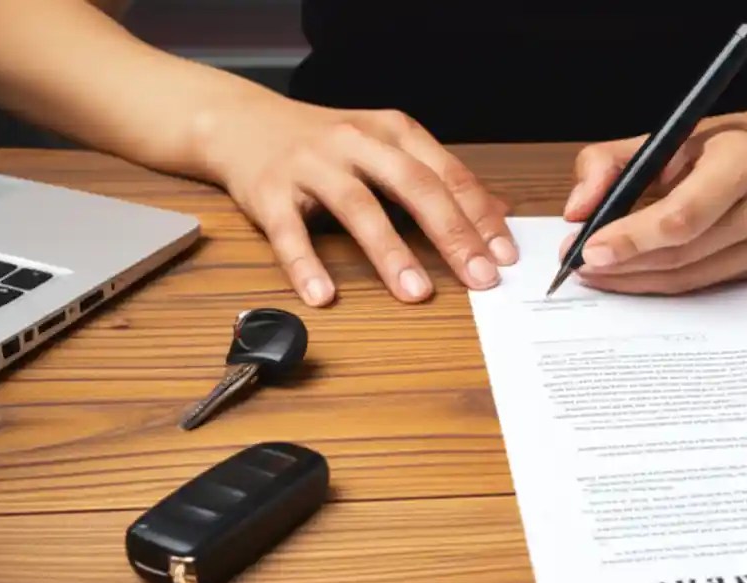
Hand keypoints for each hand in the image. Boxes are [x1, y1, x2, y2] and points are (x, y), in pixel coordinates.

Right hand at [200, 96, 516, 305]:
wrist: (242, 122)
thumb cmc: (325, 143)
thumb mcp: (386, 147)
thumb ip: (438, 178)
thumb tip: (497, 212)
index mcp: (393, 131)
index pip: (447, 174)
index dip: (480, 215)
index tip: (505, 255)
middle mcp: (355, 142)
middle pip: (413, 186)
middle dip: (452, 234)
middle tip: (479, 277)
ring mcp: (311, 165)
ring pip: (358, 207)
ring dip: (390, 252)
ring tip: (416, 292)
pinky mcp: (268, 191)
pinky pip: (289, 231)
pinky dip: (306, 265)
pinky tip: (324, 296)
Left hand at [561, 113, 746, 294]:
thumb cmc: (715, 146)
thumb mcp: (663, 135)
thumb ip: (608, 163)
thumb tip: (577, 211)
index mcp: (744, 160)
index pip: (682, 215)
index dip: (633, 238)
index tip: (589, 249)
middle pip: (684, 253)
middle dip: (625, 263)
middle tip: (581, 264)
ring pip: (691, 277)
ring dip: (637, 280)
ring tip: (598, 273)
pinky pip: (704, 284)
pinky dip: (661, 283)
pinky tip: (632, 274)